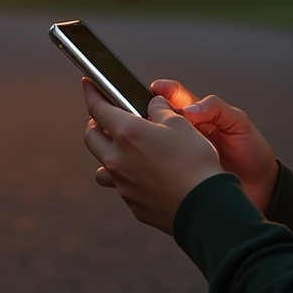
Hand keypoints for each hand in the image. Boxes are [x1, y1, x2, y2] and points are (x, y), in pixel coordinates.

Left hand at [82, 79, 224, 234]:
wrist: (204, 205)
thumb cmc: (195, 163)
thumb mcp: (181, 124)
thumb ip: (161, 110)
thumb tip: (154, 105)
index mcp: (127, 133)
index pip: (97, 108)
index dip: (91, 93)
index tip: (88, 87)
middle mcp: (118, 159)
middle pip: (91, 137)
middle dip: (95, 123)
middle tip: (108, 117)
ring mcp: (122, 184)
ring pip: (102, 166)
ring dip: (108, 154)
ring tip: (124, 150)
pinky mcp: (132, 203)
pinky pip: (121, 186)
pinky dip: (127, 176)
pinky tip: (145, 174)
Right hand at [148, 79, 277, 212]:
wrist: (261, 187)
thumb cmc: (252, 153)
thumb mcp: (239, 122)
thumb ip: (216, 108)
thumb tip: (191, 108)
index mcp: (201, 115)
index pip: (177, 97)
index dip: (165, 91)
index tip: (156, 89)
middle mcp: (189, 133)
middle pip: (162, 119)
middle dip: (153, 115)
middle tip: (153, 116)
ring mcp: (183, 154)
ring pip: (160, 142)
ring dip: (155, 139)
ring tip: (158, 139)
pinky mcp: (181, 173)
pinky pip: (165, 165)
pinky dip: (159, 162)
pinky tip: (162, 163)